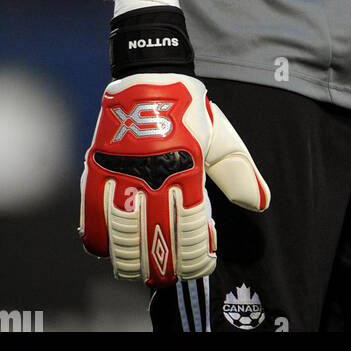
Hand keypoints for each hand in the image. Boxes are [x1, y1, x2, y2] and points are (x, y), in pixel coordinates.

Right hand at [80, 72, 269, 285]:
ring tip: (142, 270)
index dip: (196, 254)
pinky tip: (108, 250)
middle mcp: (152, 173)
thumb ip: (238, 172)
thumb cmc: (189, 110)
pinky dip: (98, 236)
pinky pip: (92, 211)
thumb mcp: (221, 137)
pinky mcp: (97, 166)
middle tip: (172, 275)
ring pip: (122, 233)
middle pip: (154, 237)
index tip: (204, 262)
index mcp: (186, 166)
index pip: (190, 227)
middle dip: (165, 265)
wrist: (151, 75)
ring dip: (131, 259)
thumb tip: (259, 203)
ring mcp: (121, 171)